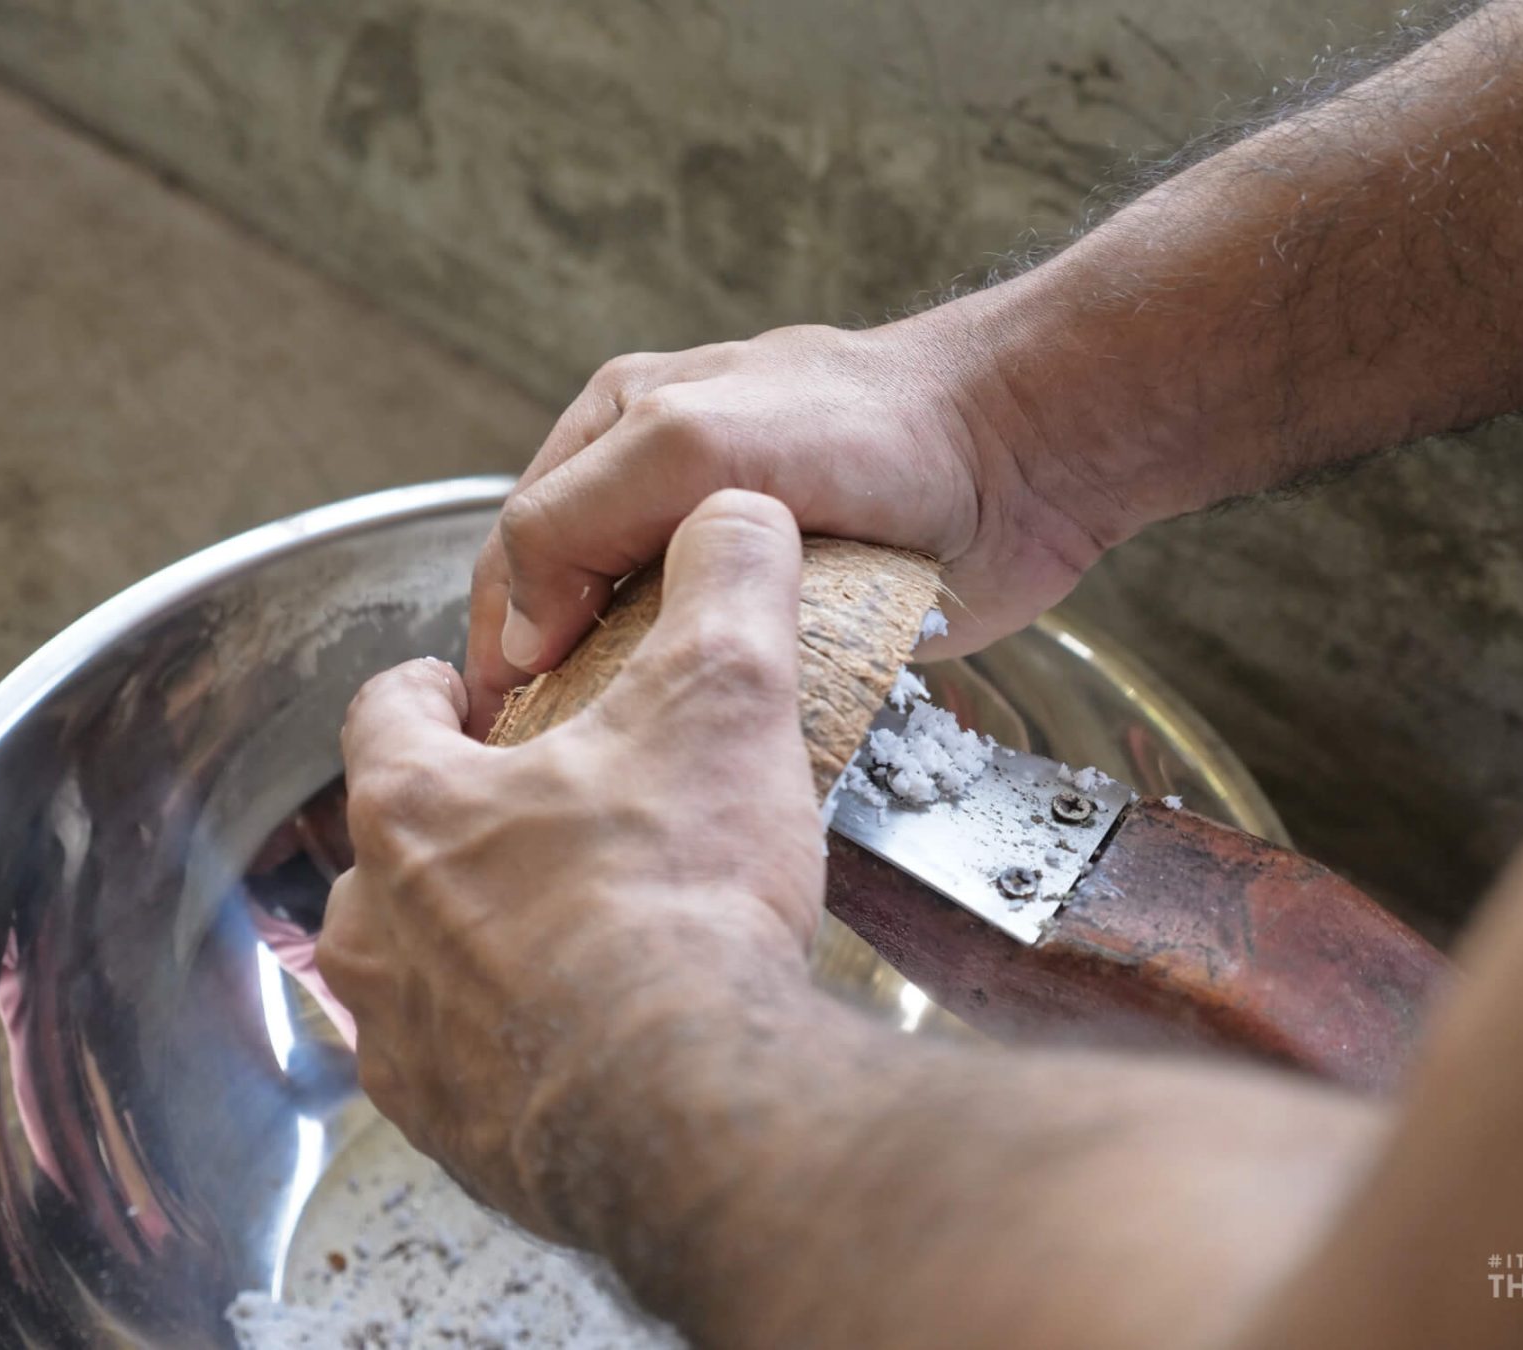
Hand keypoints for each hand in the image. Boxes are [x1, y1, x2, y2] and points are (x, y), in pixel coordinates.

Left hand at [320, 490, 825, 1237]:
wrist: (688, 1105)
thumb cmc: (681, 901)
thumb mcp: (724, 696)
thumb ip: (727, 581)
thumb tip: (740, 510)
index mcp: (416, 806)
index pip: (385, 715)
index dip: (434, 692)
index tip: (473, 694)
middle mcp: (380, 925)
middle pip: (397, 844)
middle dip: (466, 824)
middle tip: (556, 820)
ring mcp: (406, 1038)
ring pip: (418, 963)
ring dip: (479, 940)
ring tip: (580, 935)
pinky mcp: (450, 1132)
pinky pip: (459, 1069)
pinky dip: (510, 1042)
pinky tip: (591, 1038)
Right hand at [463, 314, 1112, 736]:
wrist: (1017, 458)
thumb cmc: (866, 427)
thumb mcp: (688, 443)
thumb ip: (576, 519)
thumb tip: (521, 637)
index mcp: (615, 435)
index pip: (518, 550)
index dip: (504, 637)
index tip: (505, 726)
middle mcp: (658, 498)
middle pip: (570, 611)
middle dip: (556, 682)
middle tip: (554, 768)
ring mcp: (724, 564)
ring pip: (642, 655)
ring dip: (631, 710)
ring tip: (620, 776)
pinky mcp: (785, 622)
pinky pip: (721, 681)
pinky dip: (706, 720)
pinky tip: (696, 761)